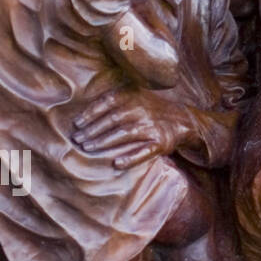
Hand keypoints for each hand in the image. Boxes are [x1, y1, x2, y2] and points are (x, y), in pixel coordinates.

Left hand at [71, 87, 191, 168]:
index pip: (109, 101)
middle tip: (77, 139)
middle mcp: (143, 109)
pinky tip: (117, 163)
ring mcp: (152, 126)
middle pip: (114, 119)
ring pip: (125, 134)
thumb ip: (114, 101)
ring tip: (87, 148)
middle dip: (93, 130)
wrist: (183, 120)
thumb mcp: (136, 97)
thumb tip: (82, 115)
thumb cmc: (150, 110)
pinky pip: (144, 151)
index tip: (77, 124)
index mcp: (135, 96)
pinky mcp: (161, 142)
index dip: (91, 113)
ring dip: (104, 142)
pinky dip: (131, 158)